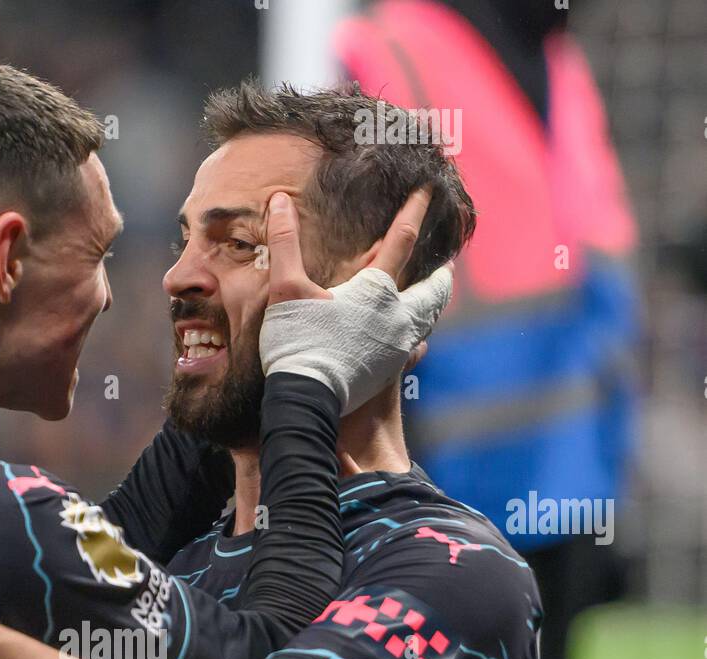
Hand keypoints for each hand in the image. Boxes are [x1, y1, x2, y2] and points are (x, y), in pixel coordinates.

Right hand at [260, 187, 452, 413]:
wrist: (307, 398)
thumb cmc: (297, 342)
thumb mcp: (285, 289)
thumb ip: (285, 243)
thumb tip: (279, 200)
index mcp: (376, 290)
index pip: (402, 238)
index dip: (415, 210)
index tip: (429, 191)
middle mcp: (397, 316)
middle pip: (432, 289)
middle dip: (440, 275)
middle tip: (447, 267)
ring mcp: (398, 347)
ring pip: (427, 321)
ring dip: (433, 306)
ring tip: (433, 301)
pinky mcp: (391, 373)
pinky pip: (415, 352)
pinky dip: (419, 342)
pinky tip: (420, 345)